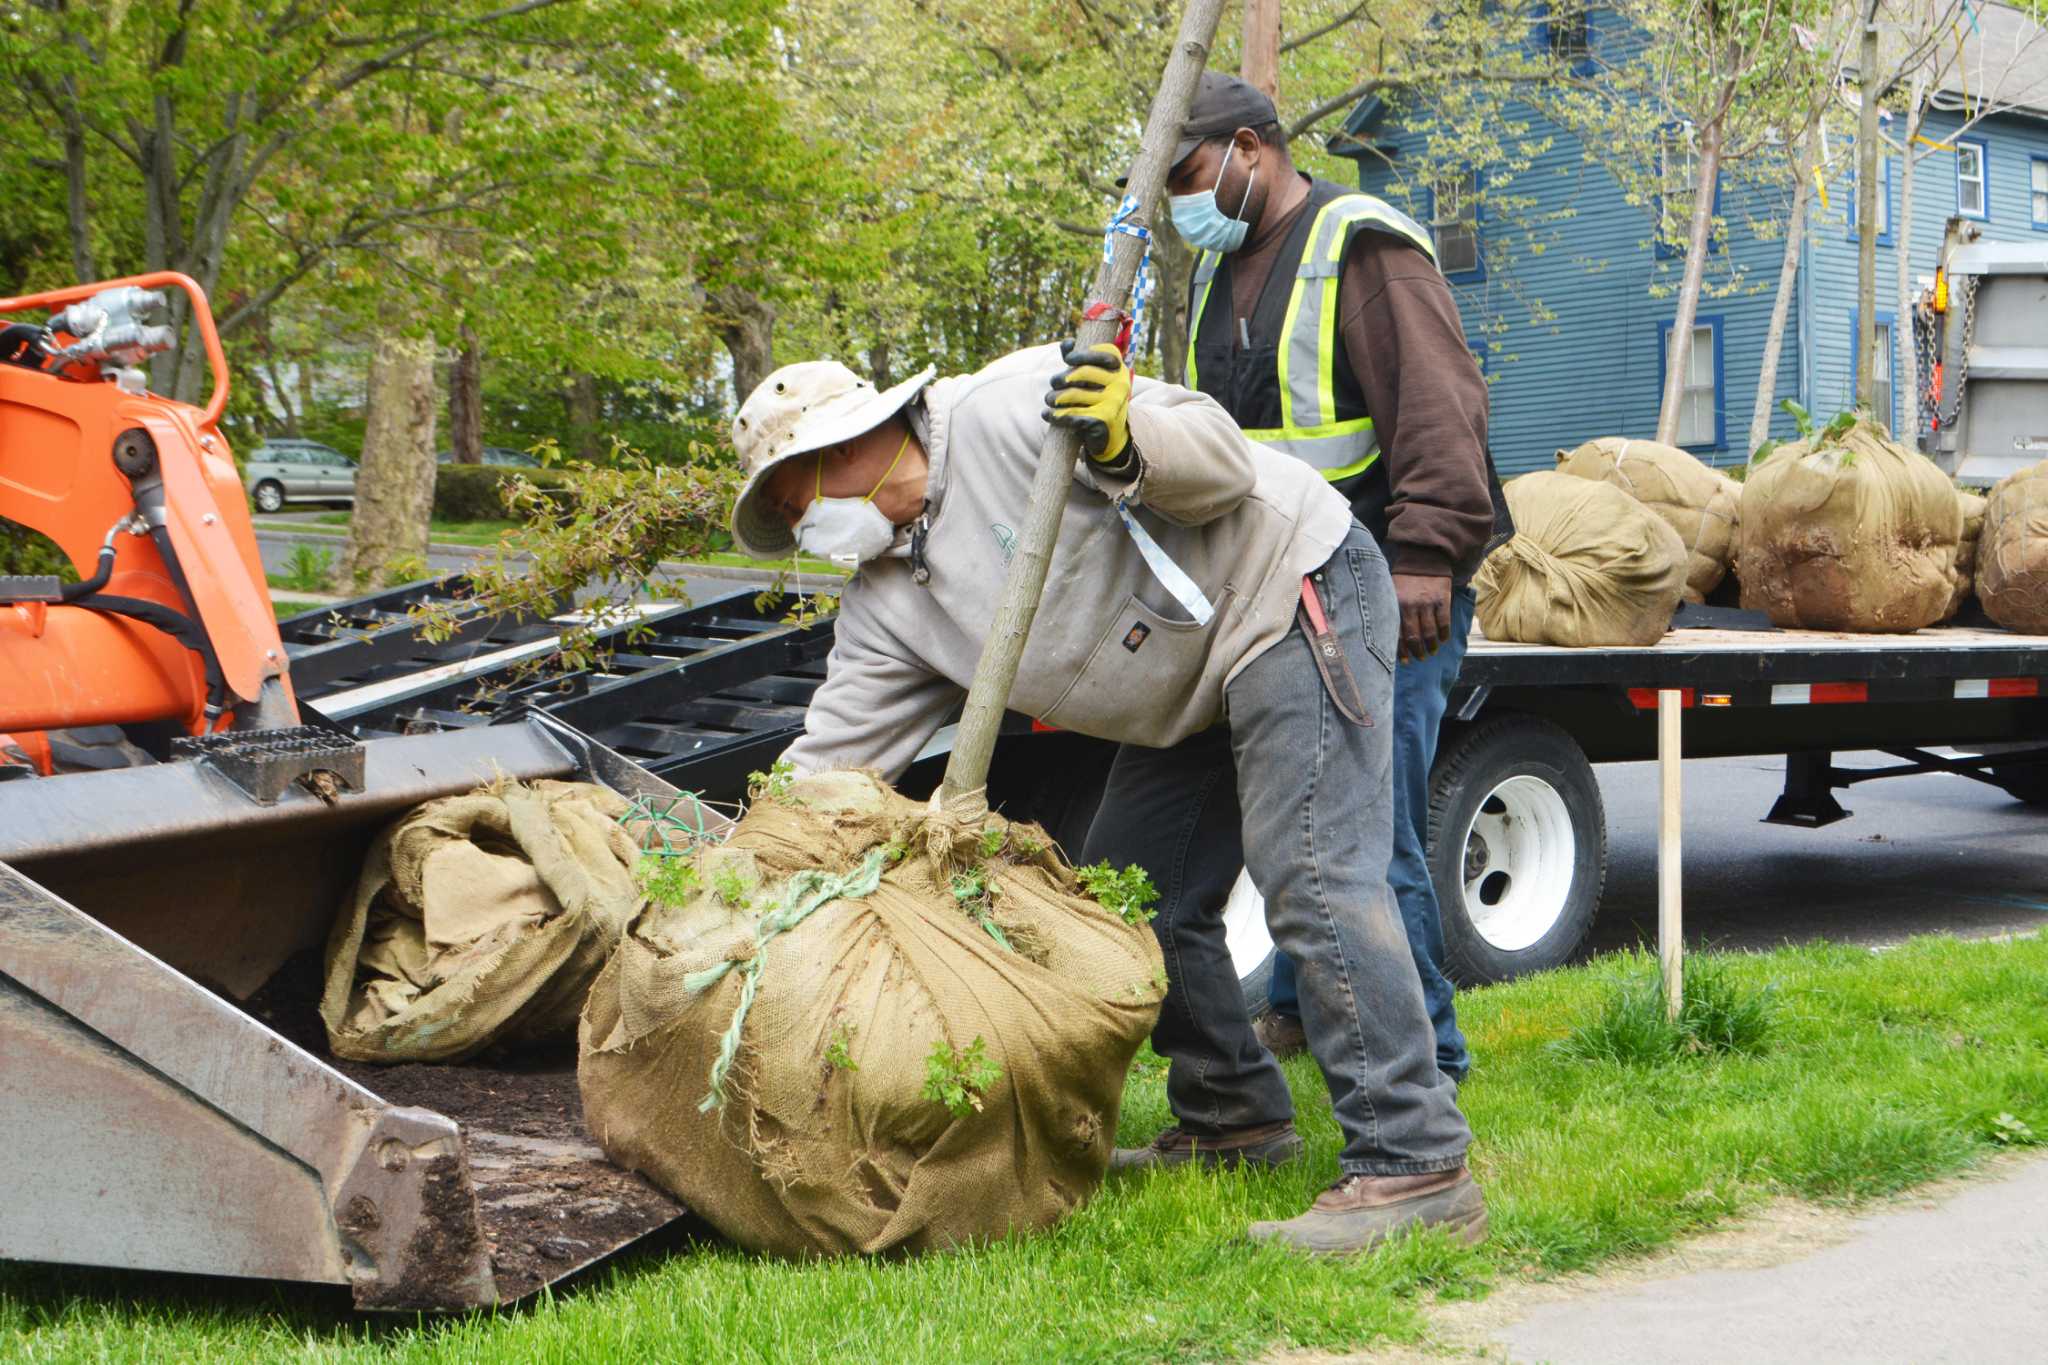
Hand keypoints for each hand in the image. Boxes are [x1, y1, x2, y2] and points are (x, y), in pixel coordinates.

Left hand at [1042, 339, 1130, 462]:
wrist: (1111, 436)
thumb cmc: (1096, 400)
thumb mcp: (1091, 379)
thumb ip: (1079, 360)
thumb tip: (1067, 343)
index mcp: (1119, 369)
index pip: (1101, 353)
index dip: (1082, 353)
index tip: (1068, 359)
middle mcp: (1120, 383)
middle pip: (1082, 372)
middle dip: (1061, 378)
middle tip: (1053, 383)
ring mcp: (1113, 402)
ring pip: (1073, 394)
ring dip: (1054, 397)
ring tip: (1049, 400)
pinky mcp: (1103, 420)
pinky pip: (1072, 415)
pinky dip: (1056, 416)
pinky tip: (1048, 415)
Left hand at [1392, 573, 1452, 661]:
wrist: (1424, 556)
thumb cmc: (1405, 577)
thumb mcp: (1392, 591)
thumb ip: (1392, 610)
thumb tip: (1389, 635)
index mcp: (1396, 605)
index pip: (1397, 634)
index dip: (1401, 651)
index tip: (1405, 661)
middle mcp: (1411, 606)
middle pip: (1414, 637)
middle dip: (1417, 651)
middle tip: (1419, 658)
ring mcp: (1428, 603)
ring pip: (1430, 633)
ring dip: (1431, 646)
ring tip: (1431, 652)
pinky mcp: (1442, 599)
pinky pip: (1444, 622)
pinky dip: (1443, 634)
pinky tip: (1443, 640)